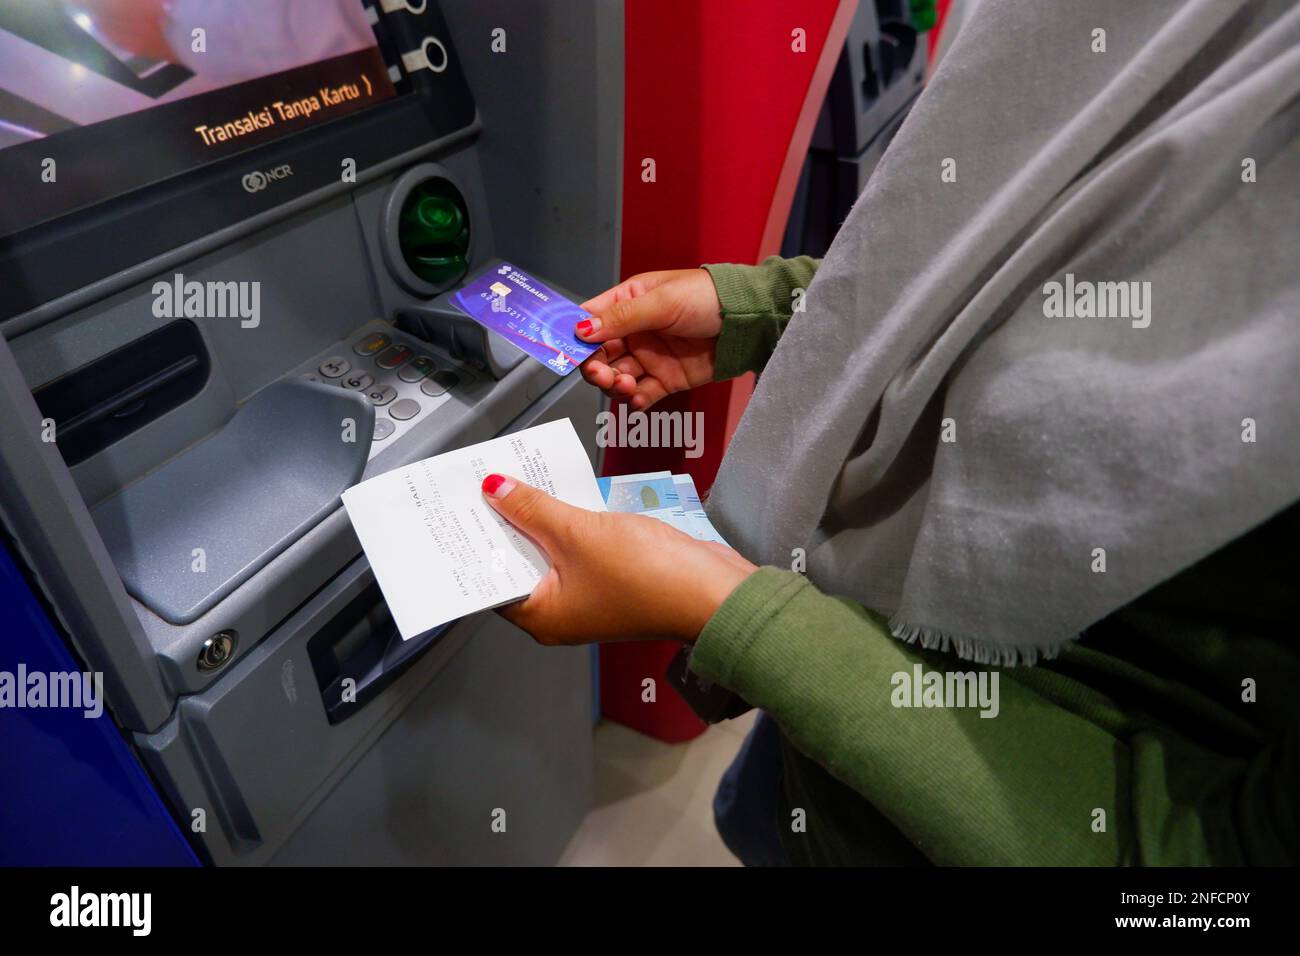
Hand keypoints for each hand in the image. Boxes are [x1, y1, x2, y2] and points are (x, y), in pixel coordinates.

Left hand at [481, 473, 756, 644]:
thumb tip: (495, 490)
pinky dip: (566, 520)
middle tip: (479, 486)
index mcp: (542, 616)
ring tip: (512, 479)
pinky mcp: (613, 575)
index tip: (457, 512)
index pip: (490, 581)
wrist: (714, 591)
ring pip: (549, 550)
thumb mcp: (577, 534)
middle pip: (518, 562)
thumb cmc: (647, 577)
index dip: (473, 544)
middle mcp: (561, 611)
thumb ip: (532, 509)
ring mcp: (589, 594)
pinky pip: (578, 544)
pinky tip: (557, 490)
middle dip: (502, 523)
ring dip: (536, 517)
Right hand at [577, 269, 723, 410]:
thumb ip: (621, 318)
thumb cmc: (707, 298)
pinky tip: (636, 398)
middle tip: (600, 373)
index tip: (566, 351)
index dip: (575, 336)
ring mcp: (650, 357)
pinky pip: (642, 393)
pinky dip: (635, 399)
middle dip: (595, 367)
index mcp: (629, 302)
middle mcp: (635, 331)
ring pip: (618, 376)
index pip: (591, 320)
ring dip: (614, 384)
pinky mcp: (666, 379)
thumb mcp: (661, 302)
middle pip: (600, 355)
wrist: (747, 322)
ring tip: (625, 385)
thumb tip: (582, 329)